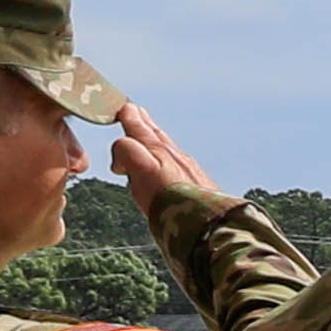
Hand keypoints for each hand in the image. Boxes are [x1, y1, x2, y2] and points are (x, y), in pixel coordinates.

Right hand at [105, 104, 219, 206]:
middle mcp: (174, 155)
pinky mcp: (196, 187)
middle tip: (134, 112)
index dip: (128, 116)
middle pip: (154, 134)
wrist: (209, 224)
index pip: (138, 125)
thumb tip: (121, 156)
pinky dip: (166, 159)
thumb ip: (127, 151)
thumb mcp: (142, 168)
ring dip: (154, 139)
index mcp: (158, 149)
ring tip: (148, 135)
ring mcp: (188, 170)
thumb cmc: (174, 200)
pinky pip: (177, 166)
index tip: (123, 106)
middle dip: (142, 122)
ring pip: (166, 148)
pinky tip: (168, 168)